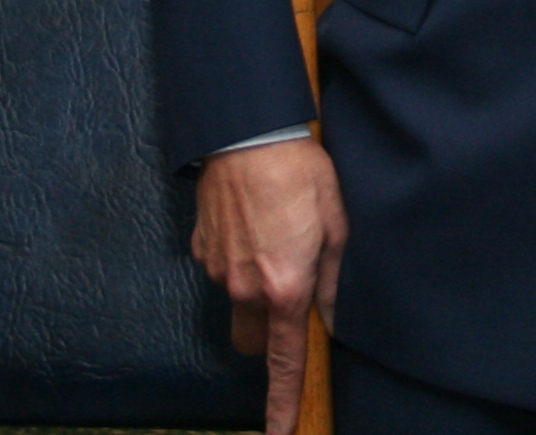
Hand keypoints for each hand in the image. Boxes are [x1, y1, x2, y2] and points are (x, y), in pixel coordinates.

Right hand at [192, 136, 346, 434]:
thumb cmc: (299, 172)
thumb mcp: (336, 222)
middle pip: (252, 342)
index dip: (283, 404)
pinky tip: (251, 223)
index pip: (283, 363)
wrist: (246, 132)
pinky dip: (235, 260)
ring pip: (235, 304)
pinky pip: (220, 270)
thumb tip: (332, 320)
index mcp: (284, 288)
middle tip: (289, 294)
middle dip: (269, 334)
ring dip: (252, 291)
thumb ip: (336, 279)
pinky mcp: (199, 248)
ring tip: (273, 238)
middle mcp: (244, 289)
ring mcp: (217, 269)